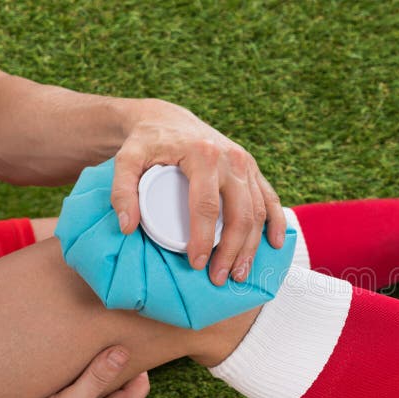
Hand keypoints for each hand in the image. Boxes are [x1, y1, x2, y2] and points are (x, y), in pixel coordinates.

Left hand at [111, 100, 285, 285]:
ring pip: (258, 211)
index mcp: (203, 154)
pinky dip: (277, 223)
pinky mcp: (253, 169)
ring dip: (251, 246)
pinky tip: (274, 245)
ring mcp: (246, 164)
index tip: (196, 264)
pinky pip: (271, 198)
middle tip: (219, 278)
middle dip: (231, 250)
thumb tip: (128, 227)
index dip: (203, 238)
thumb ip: (122, 190)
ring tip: (239, 273)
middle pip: (239, 213)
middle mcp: (231, 159)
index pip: (206, 205)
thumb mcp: (127, 158)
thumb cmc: (148, 141)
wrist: (170, 119)